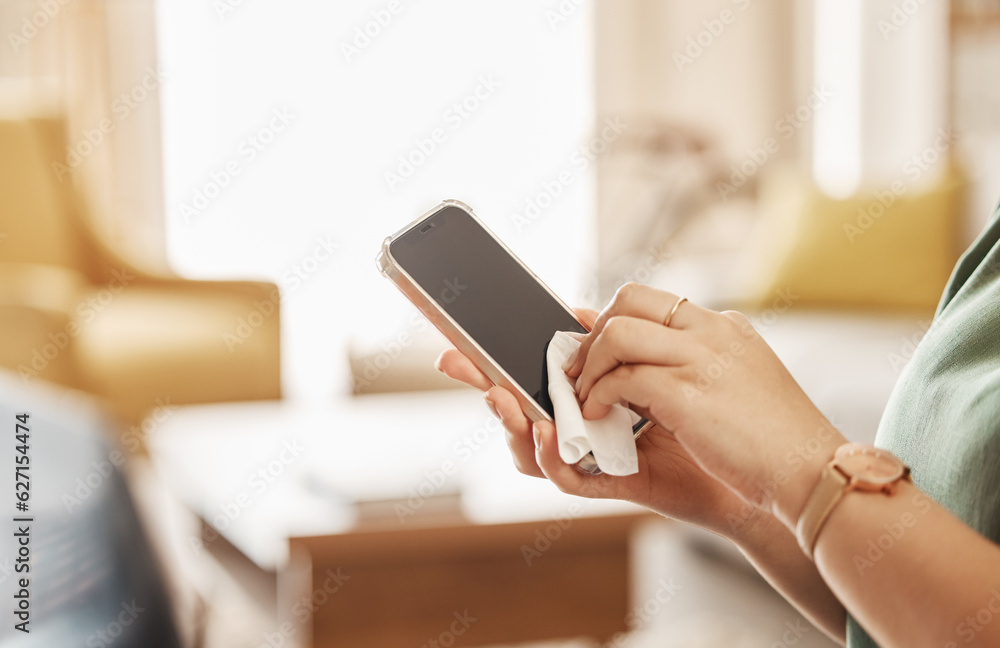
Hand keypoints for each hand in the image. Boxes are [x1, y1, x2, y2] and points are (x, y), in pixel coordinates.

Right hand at [435, 308, 766, 538]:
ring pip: (533, 446)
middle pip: (520, 408)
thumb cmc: (713, 413)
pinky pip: (570, 477)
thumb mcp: (661, 362)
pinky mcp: (612, 482)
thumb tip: (578, 311)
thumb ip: (615, 342)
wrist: (763, 465)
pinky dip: (553, 458)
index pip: (532, 374)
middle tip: (454, 363)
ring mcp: (595, 454)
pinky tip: (550, 433)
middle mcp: (586, 423)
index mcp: (593, 392)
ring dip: (512, 423)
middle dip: (484, 384)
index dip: (491, 361)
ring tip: (505, 400)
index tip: (453, 342)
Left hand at [565, 284, 845, 526]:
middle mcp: (713, 332)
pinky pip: (623, 378)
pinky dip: (599, 395)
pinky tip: (596, 415)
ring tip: (585, 396)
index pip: (654, 301)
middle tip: (579, 370)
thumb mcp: (738, 387)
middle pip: (629, 300)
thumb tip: (639, 364)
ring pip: (619, 333)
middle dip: (595, 333)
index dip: (615, 320)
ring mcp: (701, 358)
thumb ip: (695, 367)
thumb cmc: (776, 444)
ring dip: (590, 365)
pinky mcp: (687, 393)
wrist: (814, 474)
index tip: (595, 348)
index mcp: (726, 328)